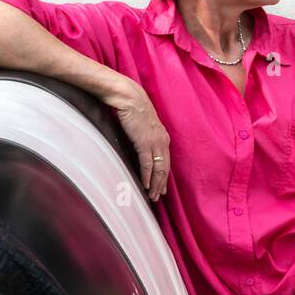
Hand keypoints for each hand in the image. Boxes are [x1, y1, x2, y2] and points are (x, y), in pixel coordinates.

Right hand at [105, 77, 169, 200]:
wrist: (128, 97)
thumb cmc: (131, 110)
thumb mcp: (141, 126)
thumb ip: (143, 138)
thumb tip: (139, 148)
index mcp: (162, 137)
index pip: (166, 161)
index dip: (164, 176)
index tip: (161, 187)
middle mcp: (162, 141)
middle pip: (165, 168)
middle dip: (161, 184)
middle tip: (157, 197)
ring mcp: (155, 142)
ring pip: (158, 169)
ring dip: (155, 184)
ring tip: (152, 196)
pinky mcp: (145, 142)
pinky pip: (147, 164)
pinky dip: (147, 176)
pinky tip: (145, 185)